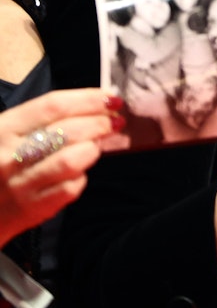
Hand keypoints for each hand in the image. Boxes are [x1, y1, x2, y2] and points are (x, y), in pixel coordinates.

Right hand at [0, 89, 120, 247]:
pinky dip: (81, 177)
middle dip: (100, 123)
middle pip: (67, 131)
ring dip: (92, 149)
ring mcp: (21, 184)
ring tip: (94, 147)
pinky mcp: (32, 208)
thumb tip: (94, 106)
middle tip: (115, 122)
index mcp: (3, 129)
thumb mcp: (7, 134)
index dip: (88, 99)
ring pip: (72, 160)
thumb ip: (42, 120)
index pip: (53, 106)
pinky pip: (70, 188)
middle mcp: (9, 156)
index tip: (111, 98)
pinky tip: (77, 173)